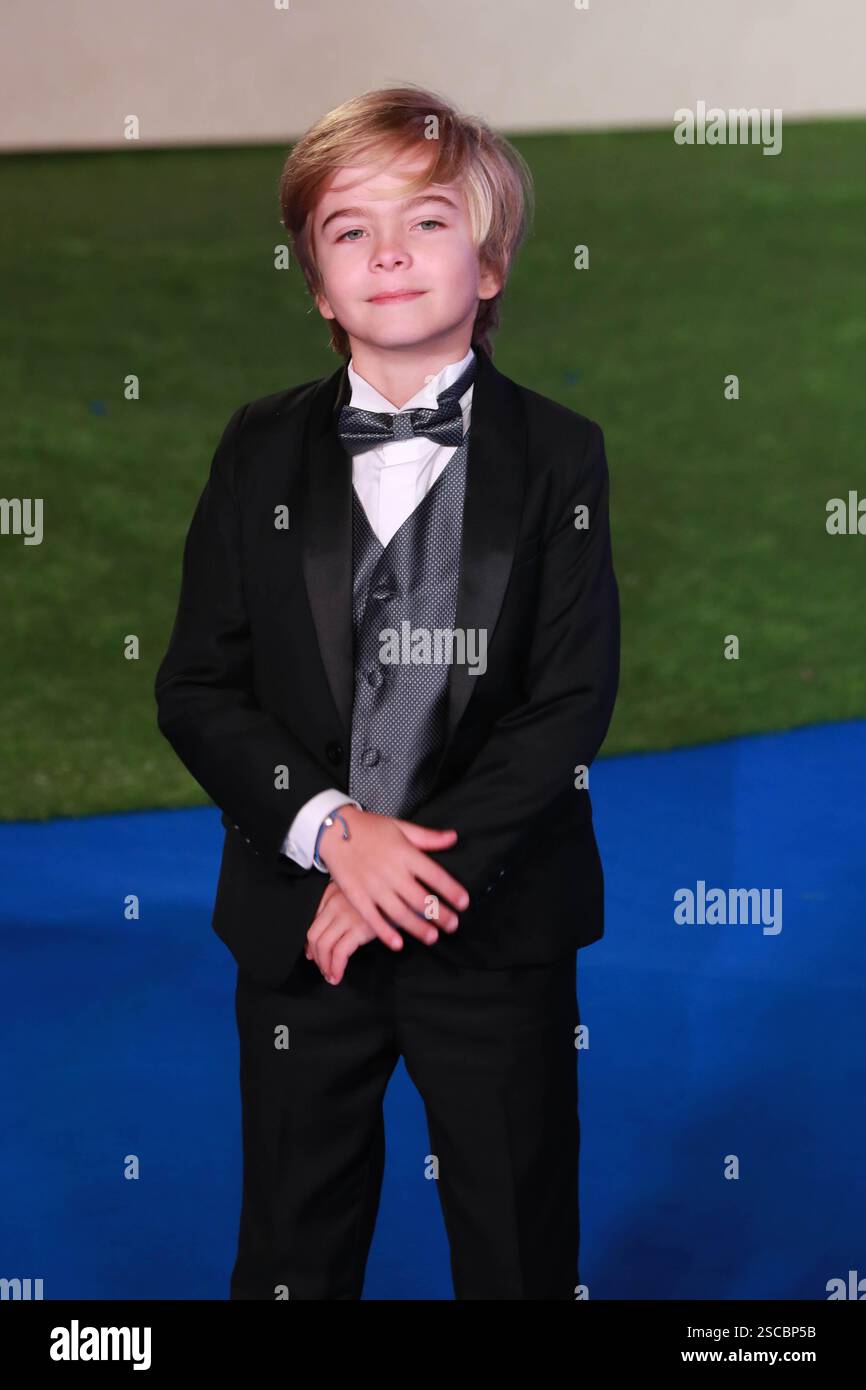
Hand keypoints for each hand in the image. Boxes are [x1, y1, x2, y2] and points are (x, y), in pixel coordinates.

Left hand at [305, 880, 378, 984]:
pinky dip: (335, 967)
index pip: (312, 921)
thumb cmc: (385, 895)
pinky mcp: (359, 929)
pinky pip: (338, 953)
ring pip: (323, 945)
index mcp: (333, 893)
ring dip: (324, 965)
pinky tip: (337, 975)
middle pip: (314, 935)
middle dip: (316, 956)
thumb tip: (330, 933)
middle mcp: (336, 903)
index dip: (310, 942)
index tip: (313, 953)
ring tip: (330, 975)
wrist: (407, 892)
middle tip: (322, 967)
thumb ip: (344, 904)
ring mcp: (346, 916)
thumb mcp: (359, 892)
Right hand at [316, 805, 468, 951]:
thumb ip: (428, 837)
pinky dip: (385, 933)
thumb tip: (454, 838)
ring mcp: (373, 885)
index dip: (452, 890)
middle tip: (453, 925)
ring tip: (432, 938)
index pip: (435, 875)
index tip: (464, 902)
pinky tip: (398, 945)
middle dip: (440, 914)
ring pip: (399, 913)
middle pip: (421, 898)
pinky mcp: (356, 896)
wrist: (333, 830)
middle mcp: (391, 871)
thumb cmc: (370, 828)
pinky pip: (373, 918)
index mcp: (406, 853)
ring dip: (417, 928)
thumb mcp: (401, 827)